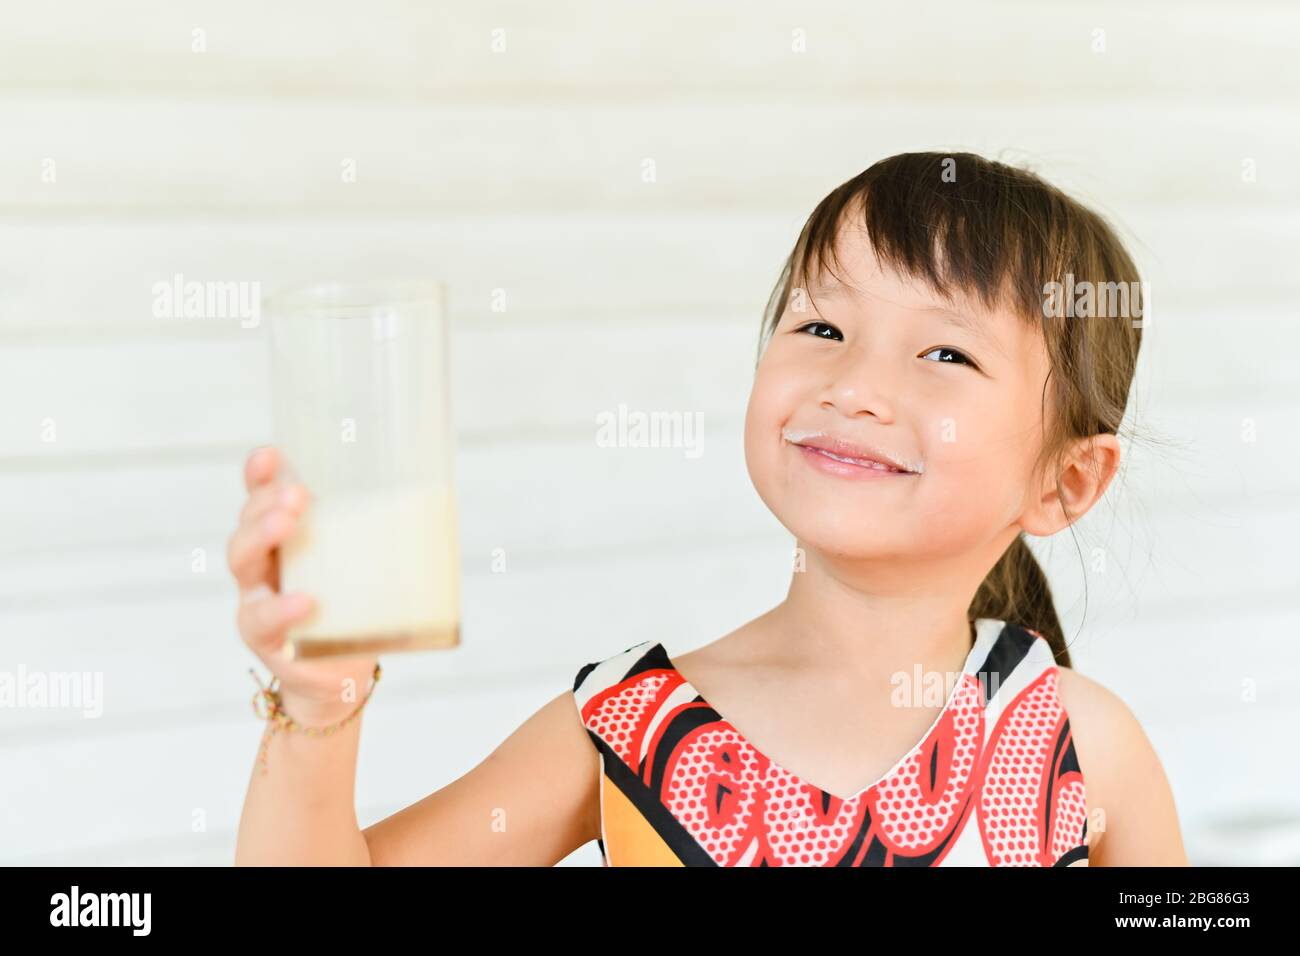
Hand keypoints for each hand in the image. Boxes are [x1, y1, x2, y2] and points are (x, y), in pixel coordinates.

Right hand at [227, 446, 377, 721]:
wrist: (339, 674)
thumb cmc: (354, 606)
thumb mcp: (365, 563)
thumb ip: (383, 532)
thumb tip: (442, 496)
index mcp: (284, 536)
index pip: (263, 496)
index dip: (261, 473)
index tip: (272, 453)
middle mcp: (263, 562)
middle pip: (248, 521)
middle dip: (267, 501)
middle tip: (298, 494)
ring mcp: (258, 598)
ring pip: (243, 561)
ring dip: (263, 536)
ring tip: (288, 524)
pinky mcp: (267, 639)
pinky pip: (264, 621)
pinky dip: (283, 609)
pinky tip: (305, 602)